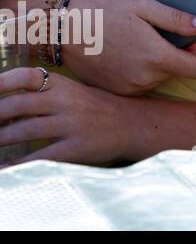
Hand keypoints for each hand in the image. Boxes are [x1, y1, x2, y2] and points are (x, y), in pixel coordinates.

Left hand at [0, 66, 137, 165]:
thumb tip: (5, 104)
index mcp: (64, 85)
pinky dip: (18, 163)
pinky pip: (40, 156)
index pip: (26, 76)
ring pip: (24, 130)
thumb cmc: (98, 108)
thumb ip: (44, 94)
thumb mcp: (74, 92)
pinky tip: (5, 167)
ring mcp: (72, 124)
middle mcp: (67, 101)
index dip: (1, 82)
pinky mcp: (76, 147)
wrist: (134, 124)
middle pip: (18, 105)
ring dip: (0, 140)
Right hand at [61, 0, 195, 95]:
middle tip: (153, 37)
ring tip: (135, 45)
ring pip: (157, 80)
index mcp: (156, 58)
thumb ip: (178, 20)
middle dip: (172, 57)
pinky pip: (137, 86)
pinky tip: (123, 57)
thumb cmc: (104, 13)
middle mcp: (144, 79)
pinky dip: (137, 74)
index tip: (185, 42)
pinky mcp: (114, 92)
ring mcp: (127, 89)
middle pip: (176, 73)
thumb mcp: (145, 7)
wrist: (64, 30)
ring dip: (154, 66)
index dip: (195, 54)